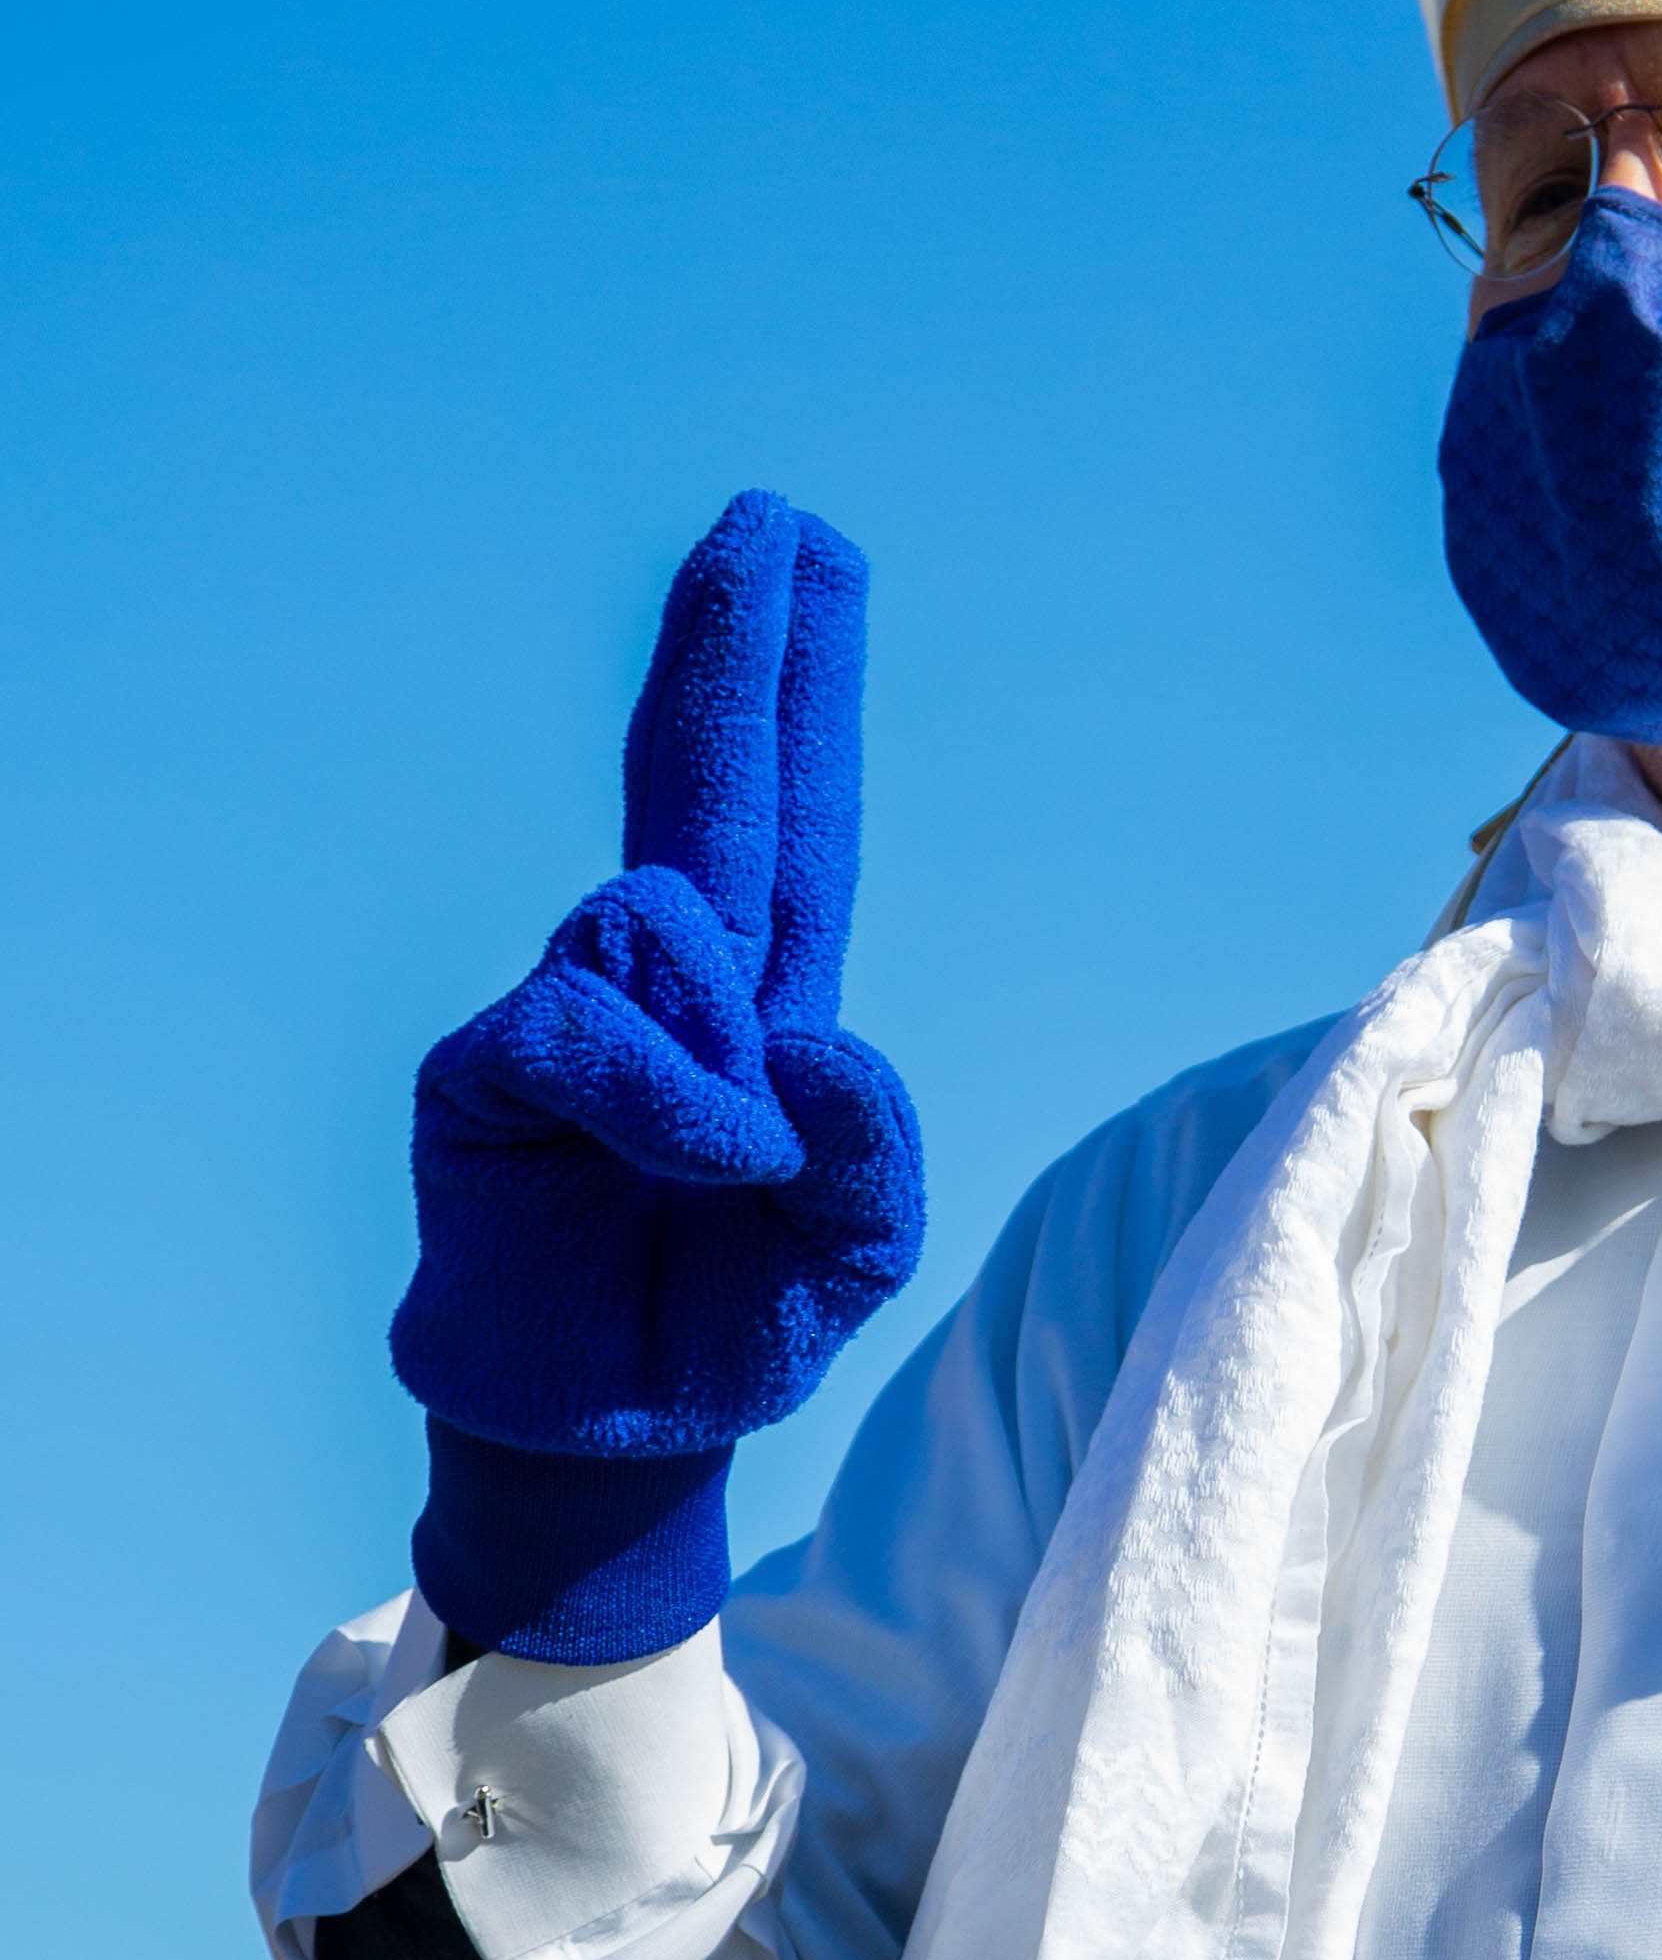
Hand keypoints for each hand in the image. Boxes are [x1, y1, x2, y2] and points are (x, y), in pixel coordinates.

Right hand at [390, 492, 924, 1659]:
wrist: (608, 1438)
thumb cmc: (725, 1327)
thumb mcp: (855, 1256)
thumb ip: (875, 1154)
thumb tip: (813, 1041)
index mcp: (766, 1005)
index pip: (794, 817)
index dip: (798, 691)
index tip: (807, 557)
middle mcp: (667, 986)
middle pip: (708, 787)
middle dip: (740, 651)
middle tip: (769, 521)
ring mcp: (569, 1016)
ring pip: (659, 920)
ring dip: (718, 1042)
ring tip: (732, 1166)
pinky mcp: (488, 1073)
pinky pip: (588, 1024)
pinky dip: (662, 1096)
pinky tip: (696, 1162)